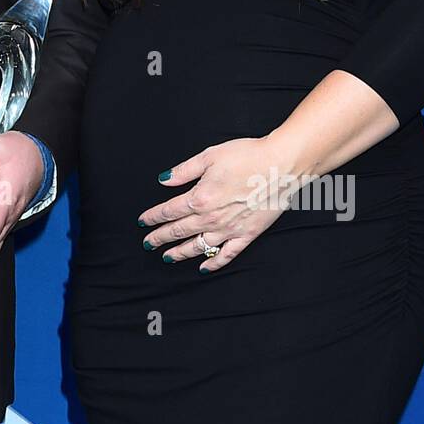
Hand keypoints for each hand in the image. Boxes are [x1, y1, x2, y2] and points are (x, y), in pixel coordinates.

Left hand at [138, 135, 300, 271]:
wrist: (280, 165)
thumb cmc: (247, 156)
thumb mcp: (209, 156)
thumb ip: (184, 171)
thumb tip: (163, 180)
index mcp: (199, 197)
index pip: (168, 211)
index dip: (153, 217)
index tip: (143, 222)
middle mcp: (211, 218)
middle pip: (179, 231)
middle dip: (160, 238)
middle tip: (148, 243)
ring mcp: (229, 229)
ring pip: (198, 247)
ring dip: (180, 253)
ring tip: (168, 257)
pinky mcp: (247, 235)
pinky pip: (226, 255)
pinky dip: (213, 263)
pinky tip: (203, 268)